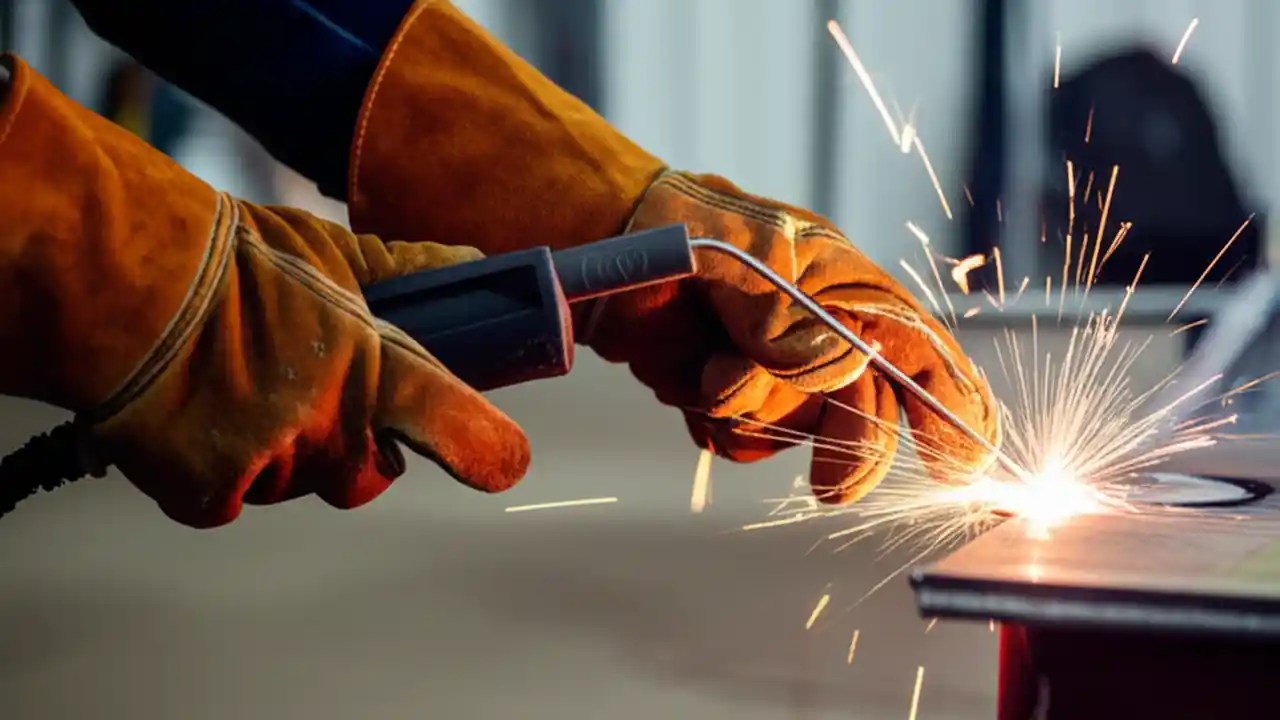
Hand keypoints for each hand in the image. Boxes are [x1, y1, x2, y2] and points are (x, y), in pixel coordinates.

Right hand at [0, 55, 528, 527]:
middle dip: (350, 446)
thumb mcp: (332, 254)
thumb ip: (410, 272)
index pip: (448, 420)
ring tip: (234, 386)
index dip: (480, 444)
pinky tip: (197, 416)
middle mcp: (328, 424)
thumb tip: (472, 264)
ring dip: (278, 452)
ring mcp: (272, 464)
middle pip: (366, 474)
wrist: (118, 282)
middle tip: (307, 392)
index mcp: (371, 366)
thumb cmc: (229, 262)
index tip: (502, 460)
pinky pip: (232, 499)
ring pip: (296, 483)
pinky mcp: (211, 492)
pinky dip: (217, 470)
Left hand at [335, 0, 997, 503]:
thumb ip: (785, 313)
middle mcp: (822, 336)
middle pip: (871, 413)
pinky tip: (695, 388)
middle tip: (831, 485)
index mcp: (848, 290)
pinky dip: (720, 428)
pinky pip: (743, 442)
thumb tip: (833, 365)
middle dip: (852, 447)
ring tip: (712, 369)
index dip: (955, 407)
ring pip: (798, 432)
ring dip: (754, 414)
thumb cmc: (681, 224)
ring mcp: (776, 372)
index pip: (923, 352)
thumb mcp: (741, 250)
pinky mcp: (730, 399)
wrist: (603, 248)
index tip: (969, 462)